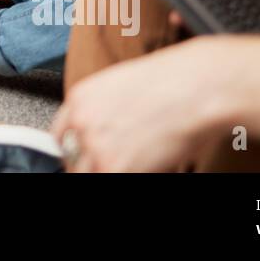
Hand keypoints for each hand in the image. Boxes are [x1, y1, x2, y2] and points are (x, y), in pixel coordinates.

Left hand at [51, 37, 234, 171]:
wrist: (199, 86)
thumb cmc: (176, 80)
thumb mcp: (124, 84)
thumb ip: (105, 109)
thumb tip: (109, 132)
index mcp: (79, 98)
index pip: (60, 135)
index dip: (75, 149)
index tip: (85, 157)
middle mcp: (81, 122)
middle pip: (71, 159)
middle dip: (90, 165)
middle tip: (112, 164)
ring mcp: (96, 147)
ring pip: (87, 174)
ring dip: (108, 171)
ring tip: (135, 166)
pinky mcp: (114, 168)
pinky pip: (110, 180)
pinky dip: (131, 175)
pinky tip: (150, 167)